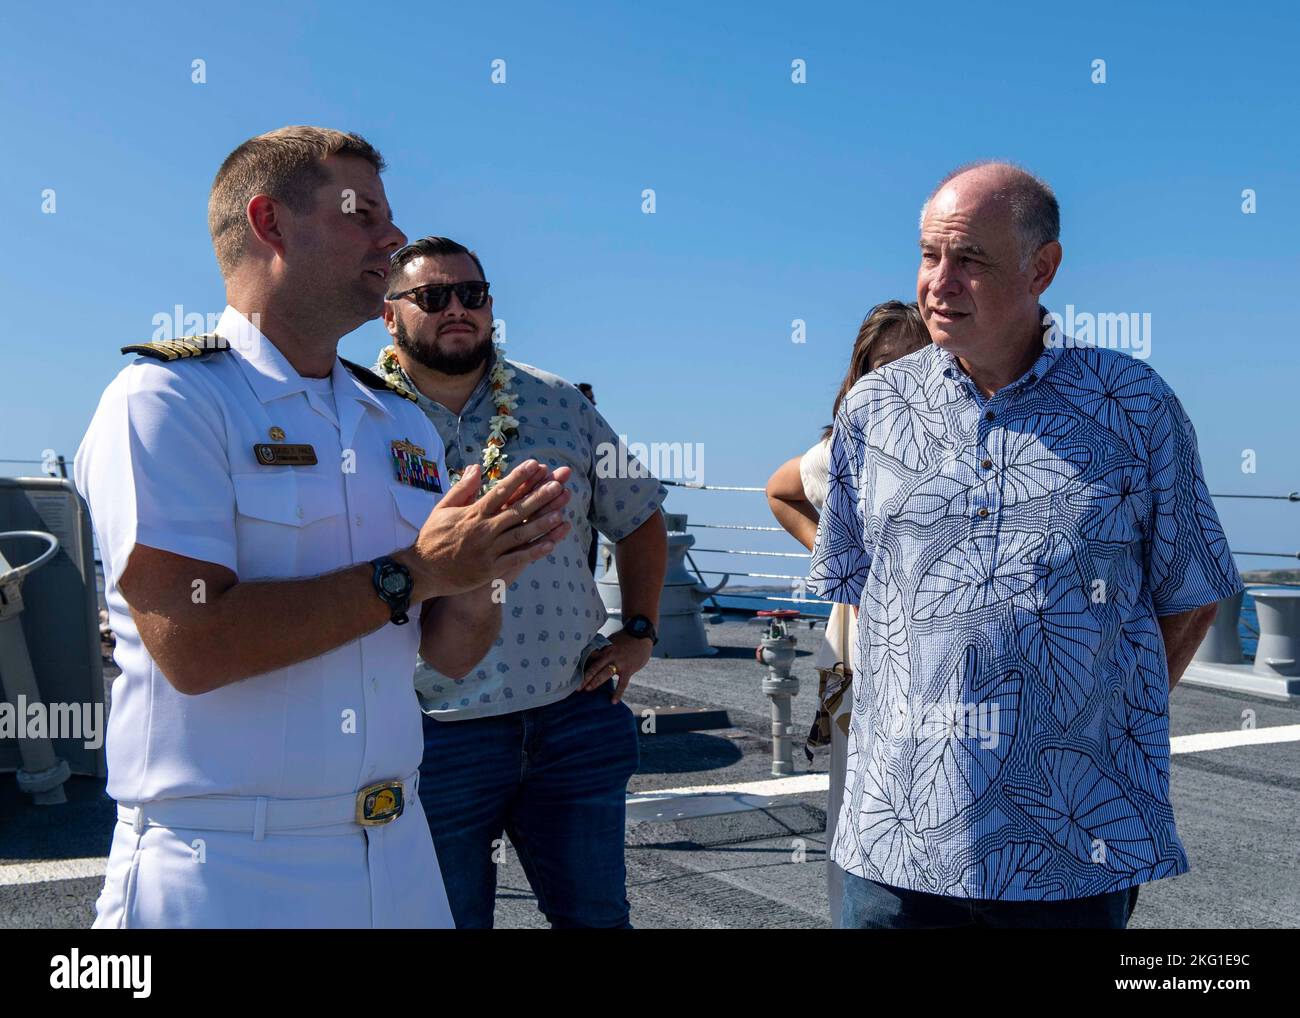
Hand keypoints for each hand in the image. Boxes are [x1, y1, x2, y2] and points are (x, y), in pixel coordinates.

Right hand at [398, 460, 571, 599]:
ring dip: (542, 523)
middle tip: (558, 484)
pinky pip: (516, 559)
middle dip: (539, 496)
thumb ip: (462, 488)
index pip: (501, 491)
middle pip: (516, 510)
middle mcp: (483, 529)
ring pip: (521, 534)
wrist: (422, 571)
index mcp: (473, 513)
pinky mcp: (490, 569)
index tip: (536, 465)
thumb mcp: (442, 508)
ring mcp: (488, 550)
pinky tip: (550, 544)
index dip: (520, 477)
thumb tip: (476, 467)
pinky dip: (534, 552)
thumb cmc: (432, 537)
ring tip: (560, 512)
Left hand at [579, 631, 653, 702]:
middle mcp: (609, 655)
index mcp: (604, 648)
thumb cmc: (625, 638)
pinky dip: (618, 693)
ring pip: (605, 674)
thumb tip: (592, 656)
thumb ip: (602, 649)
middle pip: (594, 667)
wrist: (641, 633)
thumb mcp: (611, 640)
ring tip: (588, 689)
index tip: (571, 674)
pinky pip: (622, 683)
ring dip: (595, 681)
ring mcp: (619, 663)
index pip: (589, 658)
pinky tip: (613, 701)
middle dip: (585, 677)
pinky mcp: (628, 669)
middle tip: (576, 686)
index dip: (581, 666)